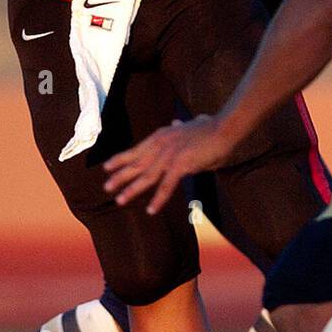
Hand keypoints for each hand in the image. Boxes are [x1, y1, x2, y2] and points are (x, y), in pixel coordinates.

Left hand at [103, 114, 231, 213]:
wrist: (224, 128)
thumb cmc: (210, 128)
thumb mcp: (190, 126)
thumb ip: (180, 127)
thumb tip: (176, 121)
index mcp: (161, 136)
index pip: (136, 150)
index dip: (120, 159)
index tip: (107, 167)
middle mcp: (161, 144)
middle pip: (137, 164)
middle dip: (120, 176)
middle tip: (106, 187)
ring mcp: (170, 154)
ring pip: (147, 176)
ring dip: (132, 189)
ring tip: (120, 200)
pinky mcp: (182, 164)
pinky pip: (167, 185)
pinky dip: (158, 199)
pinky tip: (151, 210)